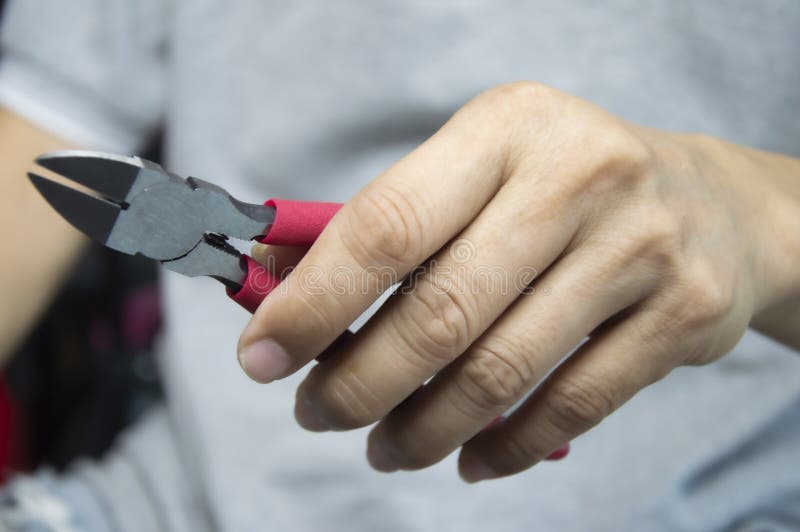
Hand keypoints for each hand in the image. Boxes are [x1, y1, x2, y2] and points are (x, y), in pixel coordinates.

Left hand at [238, 82, 799, 481]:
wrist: (710, 203)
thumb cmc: (562, 188)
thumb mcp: (479, 172)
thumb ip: (388, 227)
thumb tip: (280, 285)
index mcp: (505, 127)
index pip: (388, 224)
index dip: (314, 300)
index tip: (263, 356)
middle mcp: (577, 176)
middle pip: (440, 311)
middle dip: (359, 383)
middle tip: (319, 414)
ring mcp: (638, 245)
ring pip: (501, 369)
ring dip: (424, 428)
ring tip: (386, 449)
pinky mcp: (683, 313)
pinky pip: (573, 405)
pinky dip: (507, 446)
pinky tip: (469, 458)